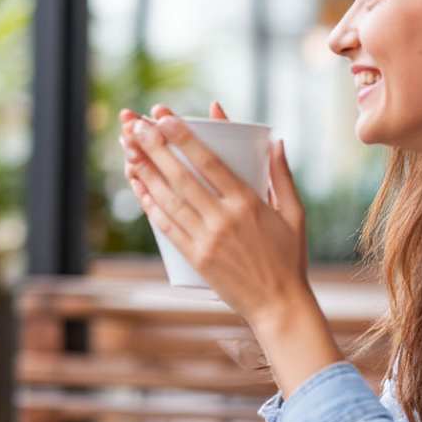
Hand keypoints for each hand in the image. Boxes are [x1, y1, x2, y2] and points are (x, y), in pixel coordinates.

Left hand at [119, 103, 344, 396]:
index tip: (164, 116)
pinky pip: (166, 226)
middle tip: (135, 125)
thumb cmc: (290, 258)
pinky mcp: (196, 258)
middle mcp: (223, 219)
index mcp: (248, 202)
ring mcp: (206, 239)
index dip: (184, 137)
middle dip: (155, 148)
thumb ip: (282, 175)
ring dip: (145, 172)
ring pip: (168, 199)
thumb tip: (276, 141)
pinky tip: (137, 186)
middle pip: (181, 177)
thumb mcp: (294, 213)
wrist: (279, 305)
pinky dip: (149, 205)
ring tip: (127, 149)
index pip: (209, 162)